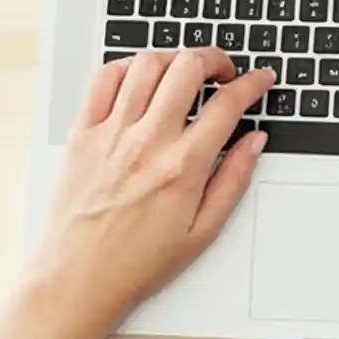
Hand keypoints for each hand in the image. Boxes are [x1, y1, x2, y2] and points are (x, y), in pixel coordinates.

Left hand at [27, 48, 274, 330]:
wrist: (77, 280)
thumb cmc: (137, 263)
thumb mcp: (204, 230)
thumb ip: (234, 179)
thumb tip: (255, 142)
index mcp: (183, 167)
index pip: (228, 104)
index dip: (253, 83)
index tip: (261, 79)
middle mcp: (147, 142)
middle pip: (188, 68)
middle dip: (215, 59)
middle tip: (224, 71)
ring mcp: (111, 134)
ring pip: (147, 65)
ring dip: (174, 59)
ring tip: (185, 72)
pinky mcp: (82, 135)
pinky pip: (103, 80)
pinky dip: (127, 67)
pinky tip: (141, 79)